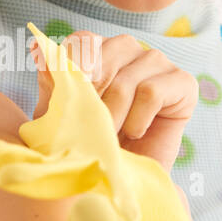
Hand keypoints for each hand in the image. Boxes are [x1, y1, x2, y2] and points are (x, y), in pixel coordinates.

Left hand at [29, 30, 197, 172]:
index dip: (74, 70)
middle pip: (107, 54)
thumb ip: (50, 78)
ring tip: (113, 134)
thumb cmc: (86, 143)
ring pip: (127, 79)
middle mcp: (128, 50)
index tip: (71, 101)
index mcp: (97, 50)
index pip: (83, 40)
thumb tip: (38, 45)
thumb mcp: (59, 112)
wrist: (116, 179)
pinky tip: (136, 133)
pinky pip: (152, 92)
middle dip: (94, 98)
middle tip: (93, 125)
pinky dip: (138, 119)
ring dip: (114, 115)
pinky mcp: (183, 84)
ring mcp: (157, 63)